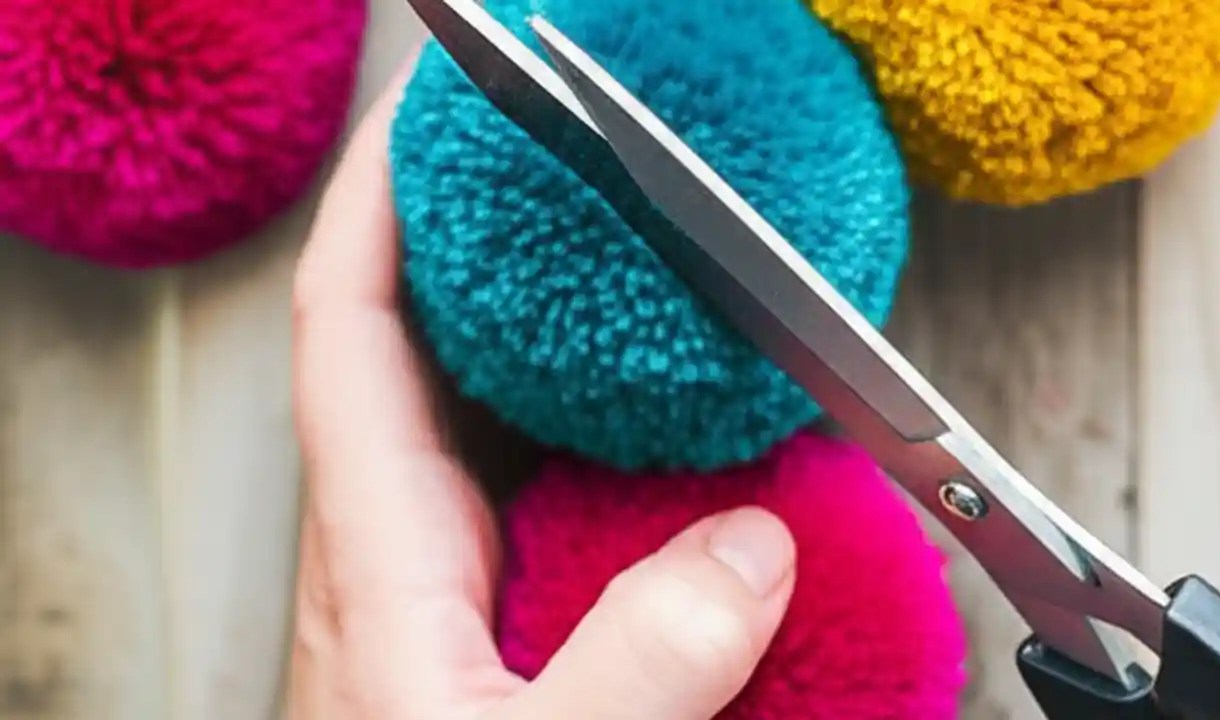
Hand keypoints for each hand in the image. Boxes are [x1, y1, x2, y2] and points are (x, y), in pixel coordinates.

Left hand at [285, 61, 797, 719]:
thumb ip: (636, 661)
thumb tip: (747, 556)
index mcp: (381, 555)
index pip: (349, 330)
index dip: (380, 210)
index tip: (433, 126)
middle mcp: (404, 555)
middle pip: (428, 350)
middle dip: (488, 248)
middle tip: (569, 184)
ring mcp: (452, 590)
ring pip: (498, 421)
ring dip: (558, 348)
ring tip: (636, 288)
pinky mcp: (503, 630)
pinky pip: (557, 498)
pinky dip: (612, 452)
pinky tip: (677, 454)